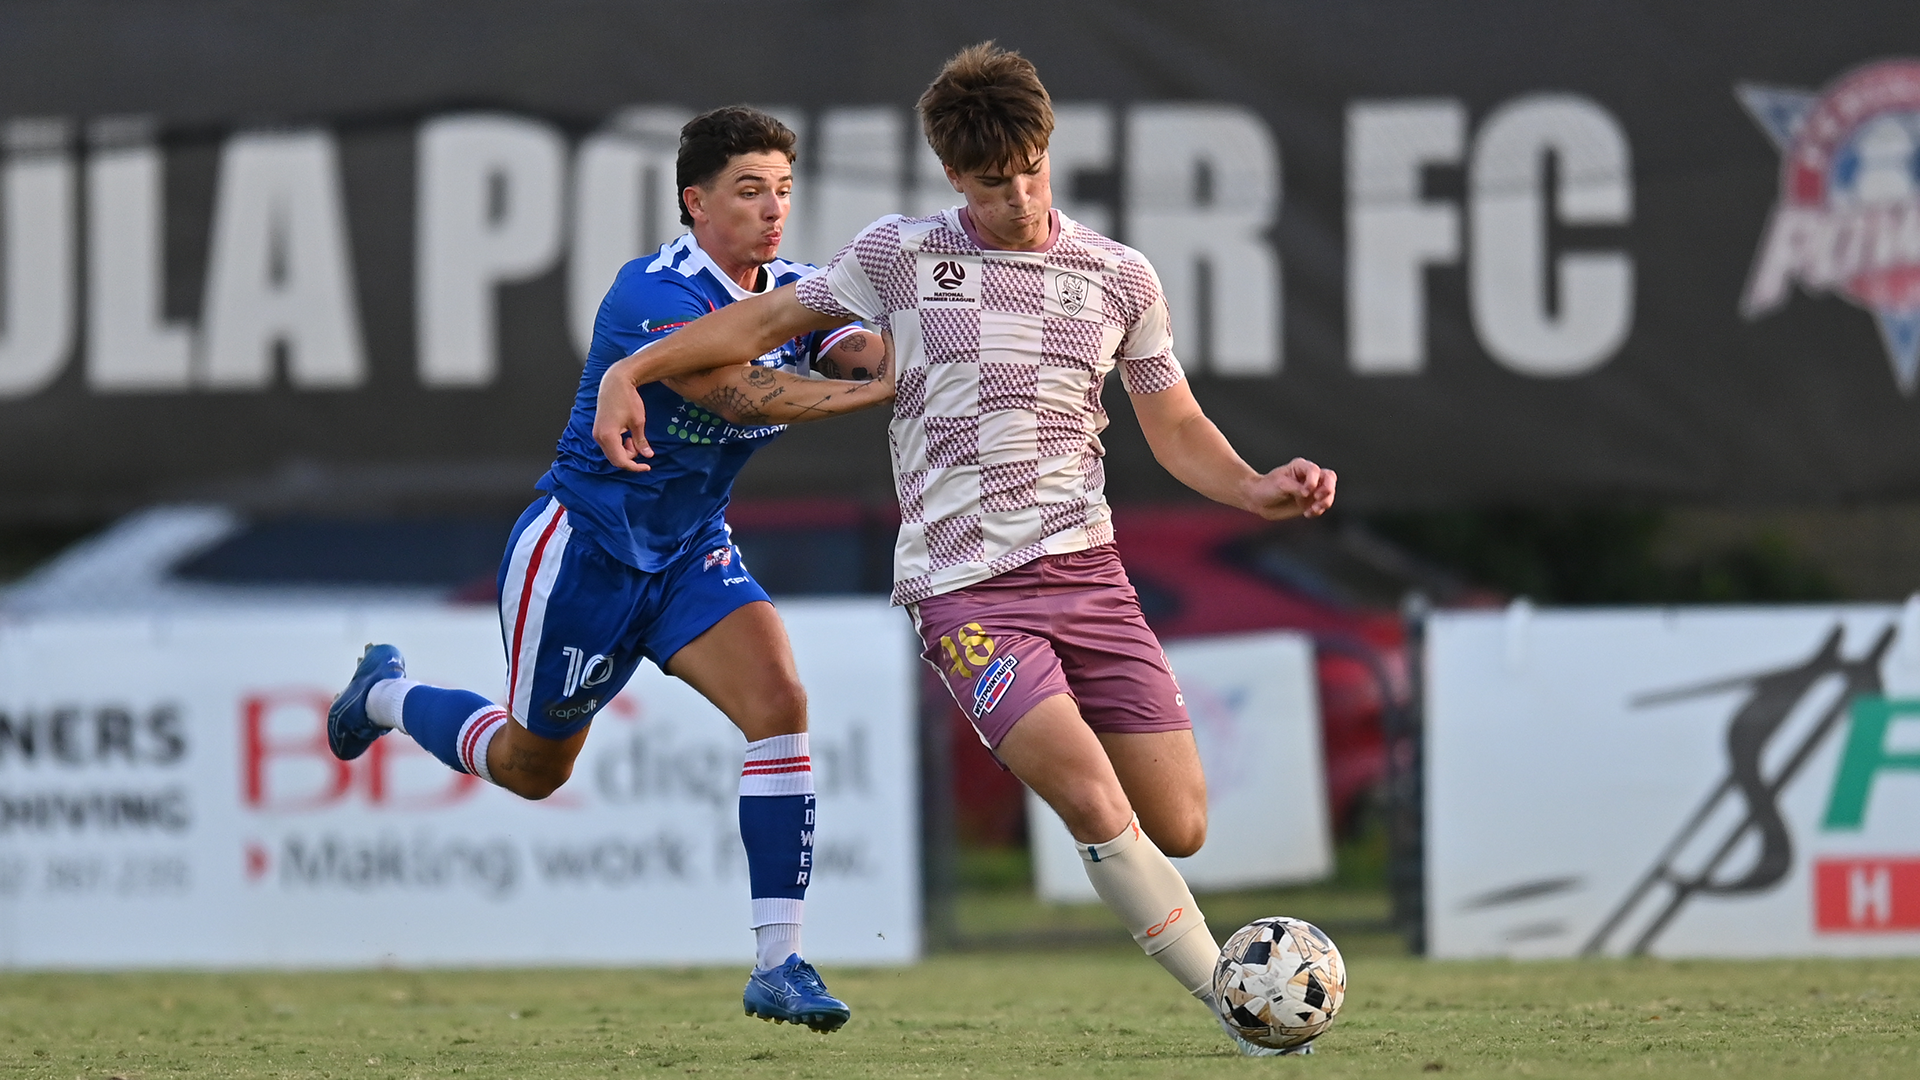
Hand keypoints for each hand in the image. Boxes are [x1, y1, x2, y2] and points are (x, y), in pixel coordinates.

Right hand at [593, 357, 652, 472]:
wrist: (615, 382)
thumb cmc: (627, 399)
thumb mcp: (638, 422)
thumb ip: (641, 441)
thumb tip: (648, 456)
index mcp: (608, 436)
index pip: (621, 461)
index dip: (635, 467)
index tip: (647, 467)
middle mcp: (599, 437)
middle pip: (615, 459)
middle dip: (630, 458)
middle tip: (640, 446)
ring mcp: (597, 433)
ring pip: (612, 452)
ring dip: (624, 451)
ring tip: (633, 437)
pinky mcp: (598, 429)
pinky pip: (609, 444)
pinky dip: (619, 445)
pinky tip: (626, 435)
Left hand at [1242, 458, 1336, 520]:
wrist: (1258, 501)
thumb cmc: (1266, 488)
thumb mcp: (1280, 485)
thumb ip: (1295, 487)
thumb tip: (1309, 493)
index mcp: (1301, 467)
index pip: (1315, 470)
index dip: (1314, 480)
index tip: (1307, 490)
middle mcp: (1309, 477)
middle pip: (1330, 478)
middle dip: (1328, 488)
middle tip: (1318, 498)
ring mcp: (1312, 490)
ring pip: (1329, 493)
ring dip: (1325, 502)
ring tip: (1313, 509)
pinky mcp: (1310, 502)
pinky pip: (1322, 506)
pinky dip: (1318, 511)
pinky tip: (1307, 513)